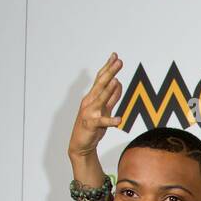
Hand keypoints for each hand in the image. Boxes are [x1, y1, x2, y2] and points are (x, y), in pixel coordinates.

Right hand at [68, 53, 122, 179]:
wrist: (81, 144)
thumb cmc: (93, 127)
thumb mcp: (105, 110)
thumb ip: (112, 97)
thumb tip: (119, 83)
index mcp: (93, 97)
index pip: (101, 79)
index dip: (108, 67)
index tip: (115, 56)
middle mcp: (90, 101)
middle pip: (101, 84)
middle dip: (110, 72)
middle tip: (119, 61)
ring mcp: (90, 112)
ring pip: (100, 98)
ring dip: (108, 89)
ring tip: (116, 80)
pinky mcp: (91, 124)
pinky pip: (102, 122)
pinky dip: (111, 121)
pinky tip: (119, 120)